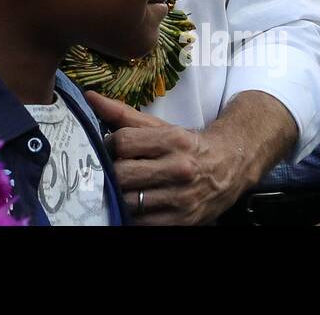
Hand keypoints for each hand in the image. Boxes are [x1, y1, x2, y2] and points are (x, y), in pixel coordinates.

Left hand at [88, 90, 241, 225]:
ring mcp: (182, 198)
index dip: (108, 145)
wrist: (230, 166)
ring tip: (120, 187)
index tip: (108, 147)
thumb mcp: (160, 126)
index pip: (123, 142)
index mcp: (173, 140)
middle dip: (110, 171)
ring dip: (118, 195)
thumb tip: (90, 97)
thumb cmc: (187, 144)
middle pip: (123, 173)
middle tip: (109, 169)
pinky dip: (132, 215)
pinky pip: (142, 222)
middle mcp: (180, 168)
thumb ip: (123, 114)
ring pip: (129, 201)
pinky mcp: (182, 221)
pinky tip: (133, 203)